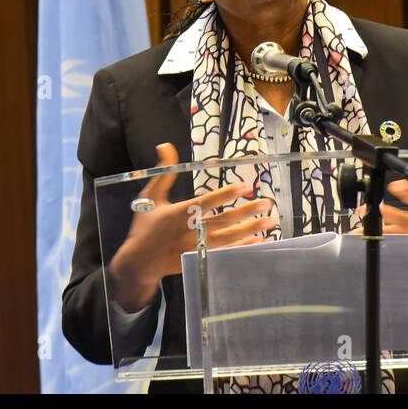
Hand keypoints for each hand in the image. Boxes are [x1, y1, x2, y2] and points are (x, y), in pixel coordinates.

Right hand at [107, 142, 278, 310]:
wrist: (138, 263)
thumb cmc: (144, 226)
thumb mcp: (150, 196)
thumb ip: (164, 172)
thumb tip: (165, 145)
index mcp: (178, 213)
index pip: (207, 202)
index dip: (226, 194)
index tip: (245, 187)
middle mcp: (190, 231)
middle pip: (223, 220)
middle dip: (246, 211)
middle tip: (266, 203)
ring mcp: (196, 248)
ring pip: (229, 238)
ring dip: (250, 229)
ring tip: (269, 221)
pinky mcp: (199, 260)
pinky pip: (225, 254)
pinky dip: (242, 247)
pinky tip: (257, 241)